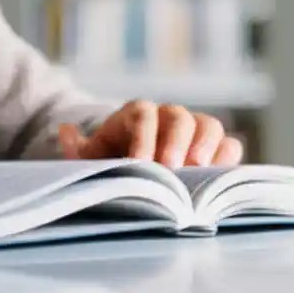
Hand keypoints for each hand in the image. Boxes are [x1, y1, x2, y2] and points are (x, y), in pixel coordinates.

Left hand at [58, 101, 243, 168]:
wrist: (136, 164)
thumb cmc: (114, 159)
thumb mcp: (93, 156)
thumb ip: (80, 149)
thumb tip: (64, 131)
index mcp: (137, 114)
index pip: (143, 115)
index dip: (143, 136)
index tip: (139, 162)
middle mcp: (169, 116)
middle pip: (179, 117)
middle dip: (176, 142)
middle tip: (170, 168)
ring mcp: (195, 129)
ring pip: (209, 125)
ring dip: (207, 145)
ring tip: (199, 170)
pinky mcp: (215, 147)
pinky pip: (229, 145)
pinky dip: (226, 158)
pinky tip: (217, 178)